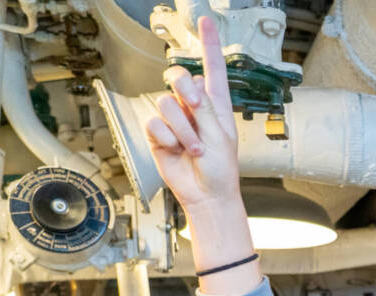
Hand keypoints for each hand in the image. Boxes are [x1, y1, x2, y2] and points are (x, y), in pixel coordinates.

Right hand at [146, 15, 259, 293]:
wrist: (205, 194)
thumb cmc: (221, 169)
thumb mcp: (220, 137)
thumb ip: (206, 110)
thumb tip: (191, 86)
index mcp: (216, 105)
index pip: (213, 68)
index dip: (209, 44)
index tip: (206, 21)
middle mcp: (195, 107)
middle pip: (180, 77)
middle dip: (185, 91)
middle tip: (195, 109)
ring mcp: (175, 119)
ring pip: (167, 104)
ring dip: (182, 129)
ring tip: (194, 148)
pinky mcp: (158, 133)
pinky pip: (155, 123)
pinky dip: (168, 139)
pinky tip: (177, 151)